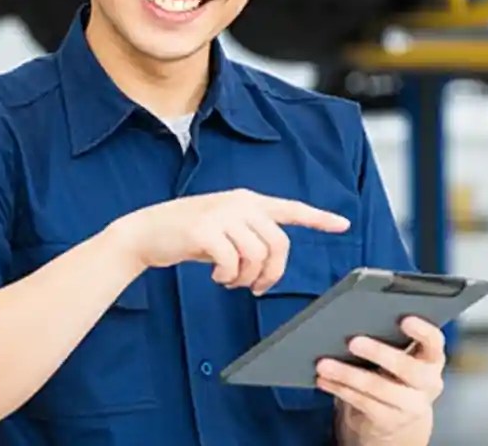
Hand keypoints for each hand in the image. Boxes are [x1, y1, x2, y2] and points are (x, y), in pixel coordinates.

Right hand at [110, 188, 350, 294]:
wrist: (145, 230)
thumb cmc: (187, 234)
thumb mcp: (223, 226)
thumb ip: (248, 233)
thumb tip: (271, 260)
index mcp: (247, 200)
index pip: (290, 208)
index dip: (318, 218)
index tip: (342, 224)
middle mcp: (239, 203)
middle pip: (279, 243)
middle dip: (271, 273)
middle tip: (254, 287)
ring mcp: (221, 214)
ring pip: (257, 255)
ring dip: (247, 277)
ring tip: (231, 280)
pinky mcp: (204, 230)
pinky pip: (232, 262)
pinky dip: (228, 276)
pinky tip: (217, 276)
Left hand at [317, 317, 445, 444]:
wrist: (397, 418)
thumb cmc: (393, 373)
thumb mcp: (399, 355)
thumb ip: (388, 338)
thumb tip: (354, 318)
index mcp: (431, 358)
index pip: (434, 341)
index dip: (423, 330)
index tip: (404, 319)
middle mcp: (427, 382)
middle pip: (409, 369)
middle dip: (380, 354)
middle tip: (353, 341)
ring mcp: (410, 405)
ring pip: (379, 388)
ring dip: (348, 375)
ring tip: (324, 364)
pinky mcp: (389, 420)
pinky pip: (362, 403)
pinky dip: (340, 389)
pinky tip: (324, 380)